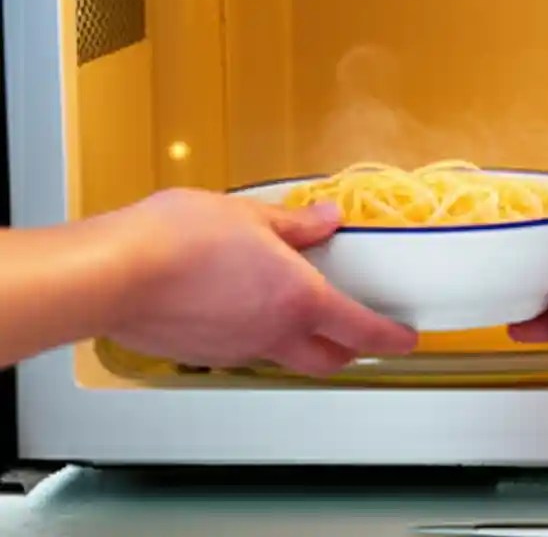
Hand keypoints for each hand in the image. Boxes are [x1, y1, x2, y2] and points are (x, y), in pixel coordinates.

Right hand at [104, 188, 417, 375]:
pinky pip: (244, 349)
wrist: (111, 275)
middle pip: (329, 359)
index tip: (407, 339)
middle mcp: (274, 334)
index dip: (391, 338)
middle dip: (352, 350)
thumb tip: (325, 219)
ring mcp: (238, 349)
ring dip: (300, 339)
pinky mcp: (204, 353)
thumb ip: (294, 225)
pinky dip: (256, 333)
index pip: (362, 331)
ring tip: (291, 306)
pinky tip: (240, 305)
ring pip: (286, 356)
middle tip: (358, 331)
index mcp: (299, 300)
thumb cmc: (175, 241)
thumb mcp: (248, 216)